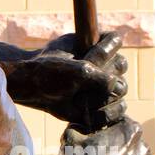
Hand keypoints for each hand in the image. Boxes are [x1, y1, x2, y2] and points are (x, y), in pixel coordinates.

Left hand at [1, 31, 128, 130]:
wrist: (33, 89)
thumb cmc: (50, 72)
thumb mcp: (75, 71)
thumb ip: (100, 76)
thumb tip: (120, 89)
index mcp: (94, 42)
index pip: (114, 41)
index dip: (103, 51)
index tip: (85, 57)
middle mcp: (104, 60)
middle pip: (121, 66)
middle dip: (101, 76)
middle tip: (78, 82)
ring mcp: (104, 81)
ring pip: (121, 90)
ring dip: (102, 97)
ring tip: (80, 100)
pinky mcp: (102, 101)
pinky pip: (116, 109)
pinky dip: (103, 113)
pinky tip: (86, 112)